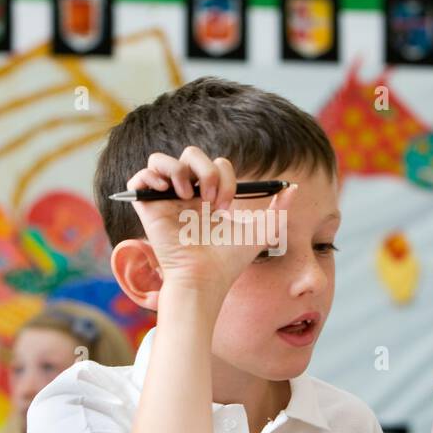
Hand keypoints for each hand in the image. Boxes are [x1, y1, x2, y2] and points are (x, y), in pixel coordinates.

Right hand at [126, 145, 295, 294]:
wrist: (207, 277)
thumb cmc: (230, 260)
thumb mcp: (262, 230)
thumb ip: (279, 209)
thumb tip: (293, 187)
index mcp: (208, 196)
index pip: (215, 164)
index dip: (224, 177)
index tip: (226, 206)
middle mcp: (185, 195)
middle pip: (190, 154)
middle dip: (205, 170)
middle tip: (211, 200)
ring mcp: (164, 200)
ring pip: (161, 159)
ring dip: (178, 169)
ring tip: (185, 193)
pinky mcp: (147, 208)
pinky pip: (138, 177)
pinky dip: (150, 175)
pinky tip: (166, 190)